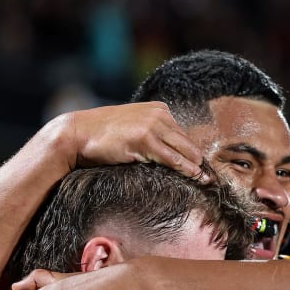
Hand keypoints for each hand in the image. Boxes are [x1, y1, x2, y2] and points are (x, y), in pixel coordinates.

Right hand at [64, 102, 206, 179]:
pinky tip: (195, 177)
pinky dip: (185, 169)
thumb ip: (152, 134)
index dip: (194, 152)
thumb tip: (168, 152)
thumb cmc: (101, 135)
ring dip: (197, 167)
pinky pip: (171, 158)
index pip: (183, 134)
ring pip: (183, 150)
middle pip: (188, 141)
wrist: (76, 133)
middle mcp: (159, 114)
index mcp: (159, 108)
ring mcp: (152, 125)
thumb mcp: (132, 128)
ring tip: (208, 181)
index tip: (203, 167)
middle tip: (212, 177)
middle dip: (200, 160)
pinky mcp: (144, 139)